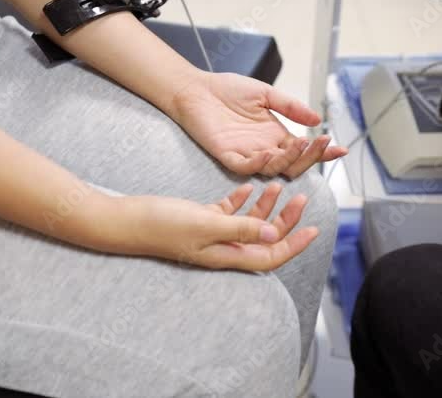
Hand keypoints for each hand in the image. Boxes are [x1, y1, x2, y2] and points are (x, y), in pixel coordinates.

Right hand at [116, 183, 317, 270]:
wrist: (127, 220)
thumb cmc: (162, 225)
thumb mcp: (206, 224)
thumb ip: (240, 229)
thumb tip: (272, 234)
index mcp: (226, 255)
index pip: (270, 256)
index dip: (294, 245)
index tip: (314, 230)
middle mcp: (222, 247)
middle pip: (263, 238)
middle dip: (285, 220)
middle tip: (301, 198)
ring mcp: (211, 233)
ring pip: (248, 222)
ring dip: (265, 205)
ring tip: (276, 185)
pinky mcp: (200, 219)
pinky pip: (229, 211)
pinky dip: (242, 199)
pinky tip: (249, 186)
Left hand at [170, 72, 346, 177]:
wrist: (197, 88)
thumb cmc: (228, 90)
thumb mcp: (266, 94)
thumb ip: (290, 107)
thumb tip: (317, 120)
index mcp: (275, 136)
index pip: (303, 150)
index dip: (321, 152)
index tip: (340, 148)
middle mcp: (264, 148)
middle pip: (294, 164)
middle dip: (310, 156)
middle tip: (321, 144)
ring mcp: (247, 154)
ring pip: (274, 169)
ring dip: (289, 159)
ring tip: (300, 143)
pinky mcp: (228, 156)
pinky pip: (246, 167)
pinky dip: (259, 164)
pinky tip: (269, 154)